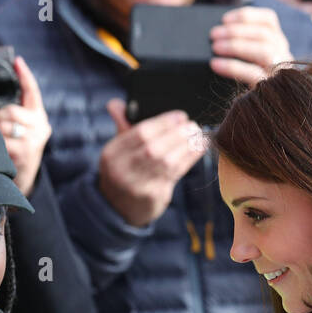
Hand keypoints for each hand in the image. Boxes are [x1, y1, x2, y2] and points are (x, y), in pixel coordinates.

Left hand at [0, 56, 51, 196]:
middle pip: (11, 110)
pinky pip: (1, 140)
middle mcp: (41, 126)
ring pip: (4, 125)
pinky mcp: (25, 153)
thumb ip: (11, 115)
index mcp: (39, 117)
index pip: (33, 91)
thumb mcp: (19, 131)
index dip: (25, 75)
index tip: (17, 60)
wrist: (22, 181)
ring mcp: (34, 140)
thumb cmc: (15, 151)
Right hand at [98, 101, 204, 227]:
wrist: (119, 208)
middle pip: (153, 148)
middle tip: (193, 126)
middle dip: (177, 135)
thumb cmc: (124, 170)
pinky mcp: (153, 196)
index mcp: (112, 153)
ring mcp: (138, 185)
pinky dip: (190, 159)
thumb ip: (122, 126)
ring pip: (166, 162)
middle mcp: (122, 170)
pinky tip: (199, 149)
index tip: (180, 116)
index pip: (139, 134)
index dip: (163, 123)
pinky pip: (175, 174)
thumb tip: (116, 104)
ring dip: (187, 146)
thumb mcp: (118, 150)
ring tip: (199, 135)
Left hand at [209, 7, 292, 85]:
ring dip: (237, 45)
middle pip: (265, 34)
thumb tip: (216, 35)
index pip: (269, 20)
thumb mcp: (252, 62)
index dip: (247, 16)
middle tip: (213, 34)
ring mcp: (281, 73)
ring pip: (265, 50)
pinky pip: (255, 74)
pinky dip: (233, 66)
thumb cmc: (252, 85)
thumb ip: (244, 47)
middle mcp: (284, 55)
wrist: (269, 118)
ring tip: (215, 47)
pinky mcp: (273, 90)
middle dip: (236, 31)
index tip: (224, 19)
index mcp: (279, 43)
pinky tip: (215, 65)